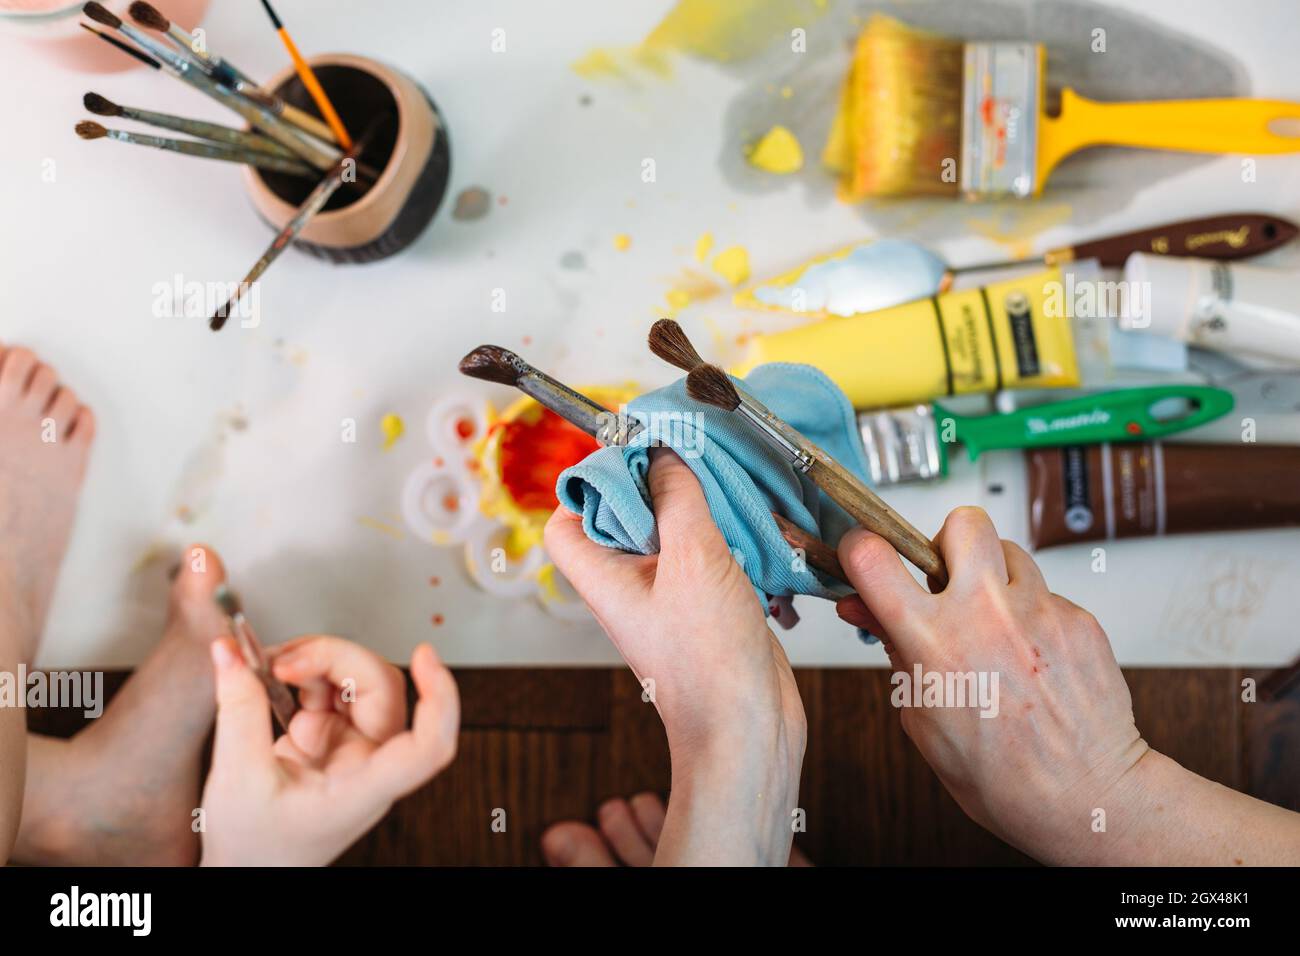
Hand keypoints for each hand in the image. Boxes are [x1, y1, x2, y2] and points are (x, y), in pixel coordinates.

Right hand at [199, 635, 458, 866]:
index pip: (426, 747)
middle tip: (283, 660)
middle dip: (335, 659)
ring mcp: (352, 749)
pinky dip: (304, 674)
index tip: (424, 655)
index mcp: (362, 790)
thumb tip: (231, 654)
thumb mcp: (237, 779)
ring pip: (359, 682)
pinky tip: (272, 679)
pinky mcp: (333, 738)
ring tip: (269, 667)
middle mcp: (368, 765)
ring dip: (317, 661)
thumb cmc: (253, 846)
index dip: (439, 699)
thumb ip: (239, 711)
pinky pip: (332, 689)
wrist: (244, 869)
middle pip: (382, 690)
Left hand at [545, 448, 804, 864]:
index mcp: (604, 579)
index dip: (586, 482)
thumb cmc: (708, 665)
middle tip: (684, 458)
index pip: (565, 521)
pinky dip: (724, 532)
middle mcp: (629, 586)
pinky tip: (749, 526)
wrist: (749, 727)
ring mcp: (668, 595)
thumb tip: (662, 456)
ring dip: (695, 505)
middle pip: (621, 516)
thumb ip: (676, 499)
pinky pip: (705, 551)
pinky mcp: (706, 602)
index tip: (626, 453)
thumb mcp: (693, 561)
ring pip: (669, 530)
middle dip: (653, 482)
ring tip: (721, 488)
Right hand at [835, 507, 1148, 863]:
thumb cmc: (999, 774)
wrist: (1084, 797)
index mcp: (933, 641)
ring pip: (1008, 552)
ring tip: (996, 624)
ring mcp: (1040, 611)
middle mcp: (987, 614)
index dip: (862, 546)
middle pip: (961, 523)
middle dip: (947, 542)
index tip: (865, 554)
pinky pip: (1045, 593)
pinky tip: (1032, 657)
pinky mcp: (1079, 619)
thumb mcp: (921, 717)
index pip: (874, 557)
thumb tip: (864, 606)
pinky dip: (1032, 615)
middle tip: (947, 579)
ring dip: (994, 578)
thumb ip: (895, 650)